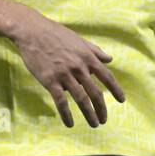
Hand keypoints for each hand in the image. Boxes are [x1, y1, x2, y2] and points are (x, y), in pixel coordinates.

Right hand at [7, 8, 125, 127]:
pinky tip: (70, 124)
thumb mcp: (79, 40)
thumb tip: (110, 59)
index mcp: (87, 57)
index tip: (122, 100)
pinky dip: (66, 115)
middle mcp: (79, 67)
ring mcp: (64, 75)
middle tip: (104, 120)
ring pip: (81, 99)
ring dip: (89, 114)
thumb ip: (95, 51)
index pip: (106, 76)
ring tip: (94, 124)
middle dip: (101, 108)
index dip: (115, 89)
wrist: (32, 31)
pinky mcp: (50, 81)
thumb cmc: (55, 34)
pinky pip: (61, 102)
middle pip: (95, 92)